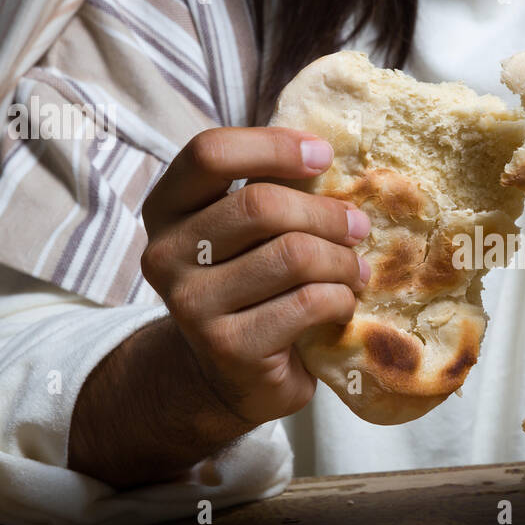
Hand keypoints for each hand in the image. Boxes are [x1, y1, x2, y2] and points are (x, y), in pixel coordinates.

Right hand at [140, 126, 370, 428]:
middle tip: (358, 227)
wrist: (227, 377)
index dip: (273, 146)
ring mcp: (191, 304)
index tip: (324, 156)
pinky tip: (343, 304)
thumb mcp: (244, 235)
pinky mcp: (228, 347)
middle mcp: (166, 254)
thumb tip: (331, 152)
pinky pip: (307, 303)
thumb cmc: (249, 288)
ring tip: (356, 271)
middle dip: (326, 214)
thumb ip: (269, 194)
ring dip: (342, 261)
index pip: (210, 153)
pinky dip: (340, 299)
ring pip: (292, 255)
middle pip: (260, 206)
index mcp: (167, 209)